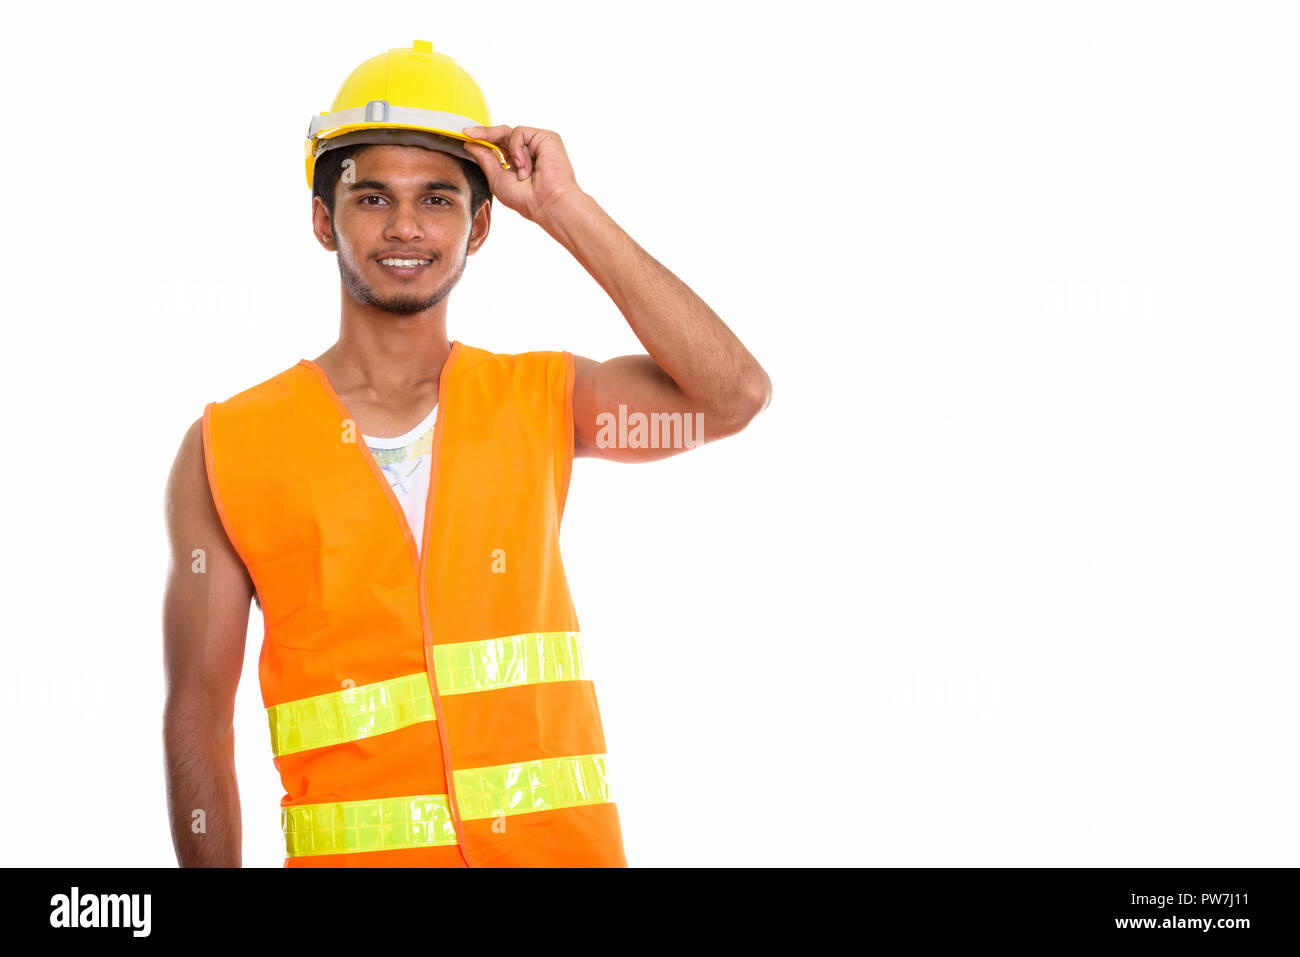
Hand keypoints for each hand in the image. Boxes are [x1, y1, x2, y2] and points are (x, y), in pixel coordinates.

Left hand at [460, 124, 582, 224]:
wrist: (548, 203)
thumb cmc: (526, 199)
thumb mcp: (497, 178)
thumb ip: (485, 159)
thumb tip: (470, 144)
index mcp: (518, 162)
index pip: (498, 144)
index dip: (483, 139)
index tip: (465, 135)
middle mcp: (528, 151)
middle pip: (502, 134)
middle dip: (485, 133)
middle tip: (467, 132)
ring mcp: (538, 143)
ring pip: (510, 133)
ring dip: (509, 154)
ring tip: (522, 174)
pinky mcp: (546, 137)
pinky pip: (519, 132)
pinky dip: (517, 148)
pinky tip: (525, 165)